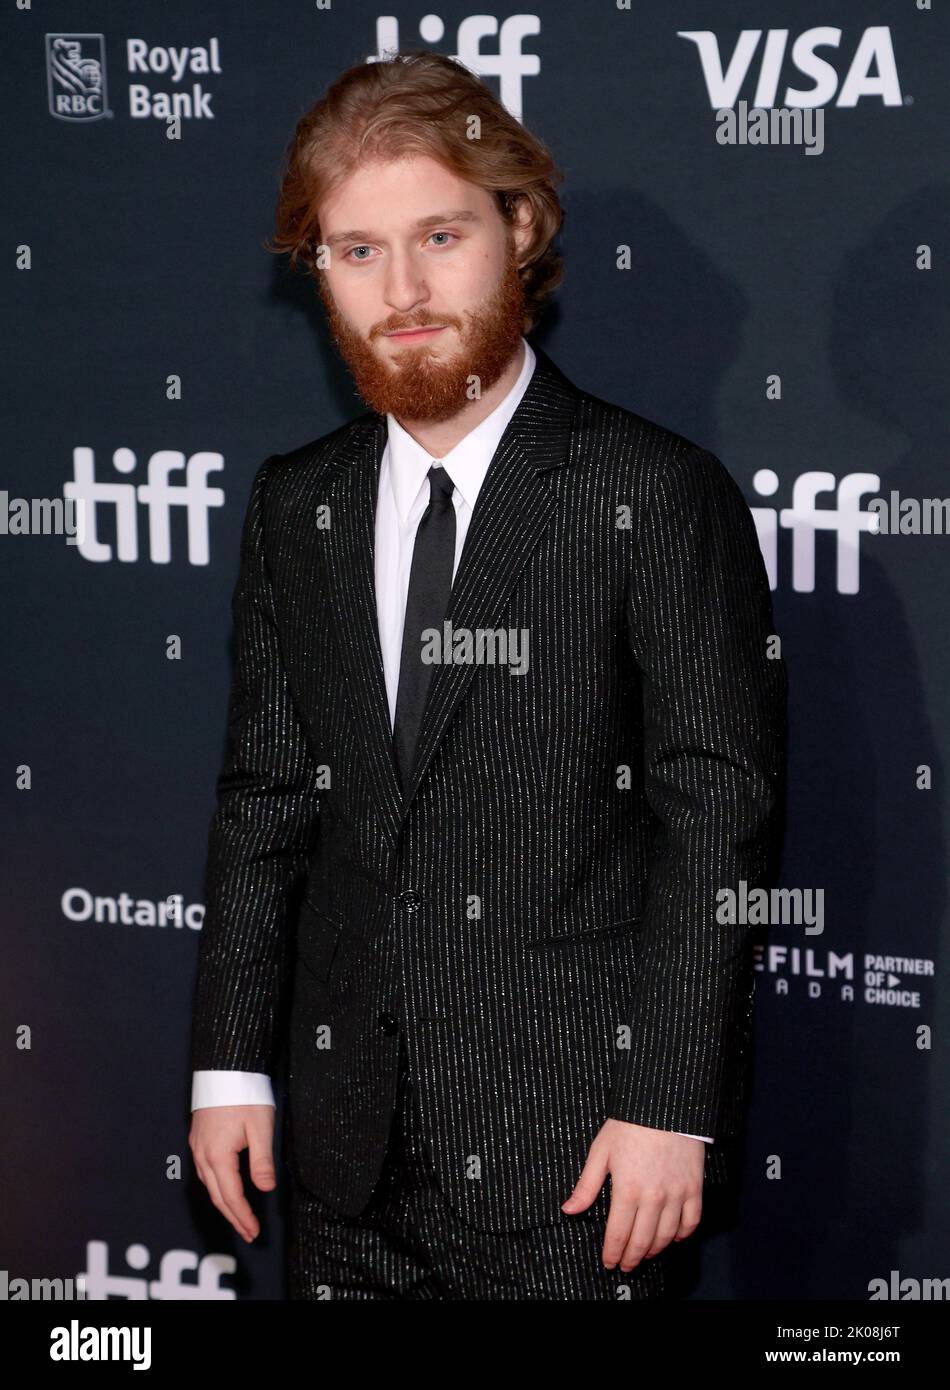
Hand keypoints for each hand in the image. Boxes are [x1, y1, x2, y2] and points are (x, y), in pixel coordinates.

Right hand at [189, 1105, 276, 1242]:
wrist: (225, 1069)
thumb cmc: (244, 1094)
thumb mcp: (260, 1127)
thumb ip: (262, 1160)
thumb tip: (266, 1189)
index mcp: (218, 1156)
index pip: (230, 1196)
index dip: (243, 1216)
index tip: (253, 1231)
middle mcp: (203, 1155)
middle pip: (217, 1196)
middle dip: (233, 1217)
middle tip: (248, 1233)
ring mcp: (197, 1147)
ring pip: (209, 1186)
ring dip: (224, 1204)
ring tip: (239, 1217)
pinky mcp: (198, 1139)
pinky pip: (204, 1172)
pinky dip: (217, 1187)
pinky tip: (225, 1190)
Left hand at [562, 1119, 703, 1270]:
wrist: (663, 1104)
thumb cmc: (629, 1125)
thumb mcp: (601, 1152)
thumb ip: (586, 1185)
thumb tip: (569, 1209)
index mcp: (627, 1190)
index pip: (618, 1234)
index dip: (612, 1253)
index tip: (609, 1262)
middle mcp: (653, 1197)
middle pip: (642, 1241)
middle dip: (631, 1258)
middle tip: (625, 1265)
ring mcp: (676, 1194)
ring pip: (666, 1236)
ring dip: (654, 1250)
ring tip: (645, 1254)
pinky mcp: (694, 1188)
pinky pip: (691, 1222)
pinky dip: (682, 1235)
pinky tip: (672, 1237)